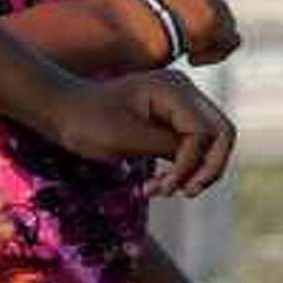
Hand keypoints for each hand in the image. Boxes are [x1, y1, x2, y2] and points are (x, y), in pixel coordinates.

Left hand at [49, 67, 235, 194]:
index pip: (204, 133)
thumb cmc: (86, 122)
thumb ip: (167, 146)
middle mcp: (183, 91)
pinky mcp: (170, 119)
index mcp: (173, 89)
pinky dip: (180, 167)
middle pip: (221, 133)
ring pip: (210, 143)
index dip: (189, 164)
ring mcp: (179, 103)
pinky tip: (158, 185)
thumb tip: (199, 160)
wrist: (61, 110)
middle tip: (185, 193)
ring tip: (162, 191)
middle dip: (208, 168)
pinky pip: (191, 146)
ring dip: (193, 172)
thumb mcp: (127, 138)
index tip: (163, 187)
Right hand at [120, 0, 239, 67]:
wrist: (107, 26)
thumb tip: (160, 14)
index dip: (184, 6)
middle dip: (198, 21)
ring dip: (208, 38)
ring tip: (188, 55)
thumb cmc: (108, 18)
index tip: (166, 22)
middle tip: (180, 42)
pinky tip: (192, 60)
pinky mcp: (210, 19)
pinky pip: (228, 39)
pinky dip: (214, 52)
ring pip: (224, 18)